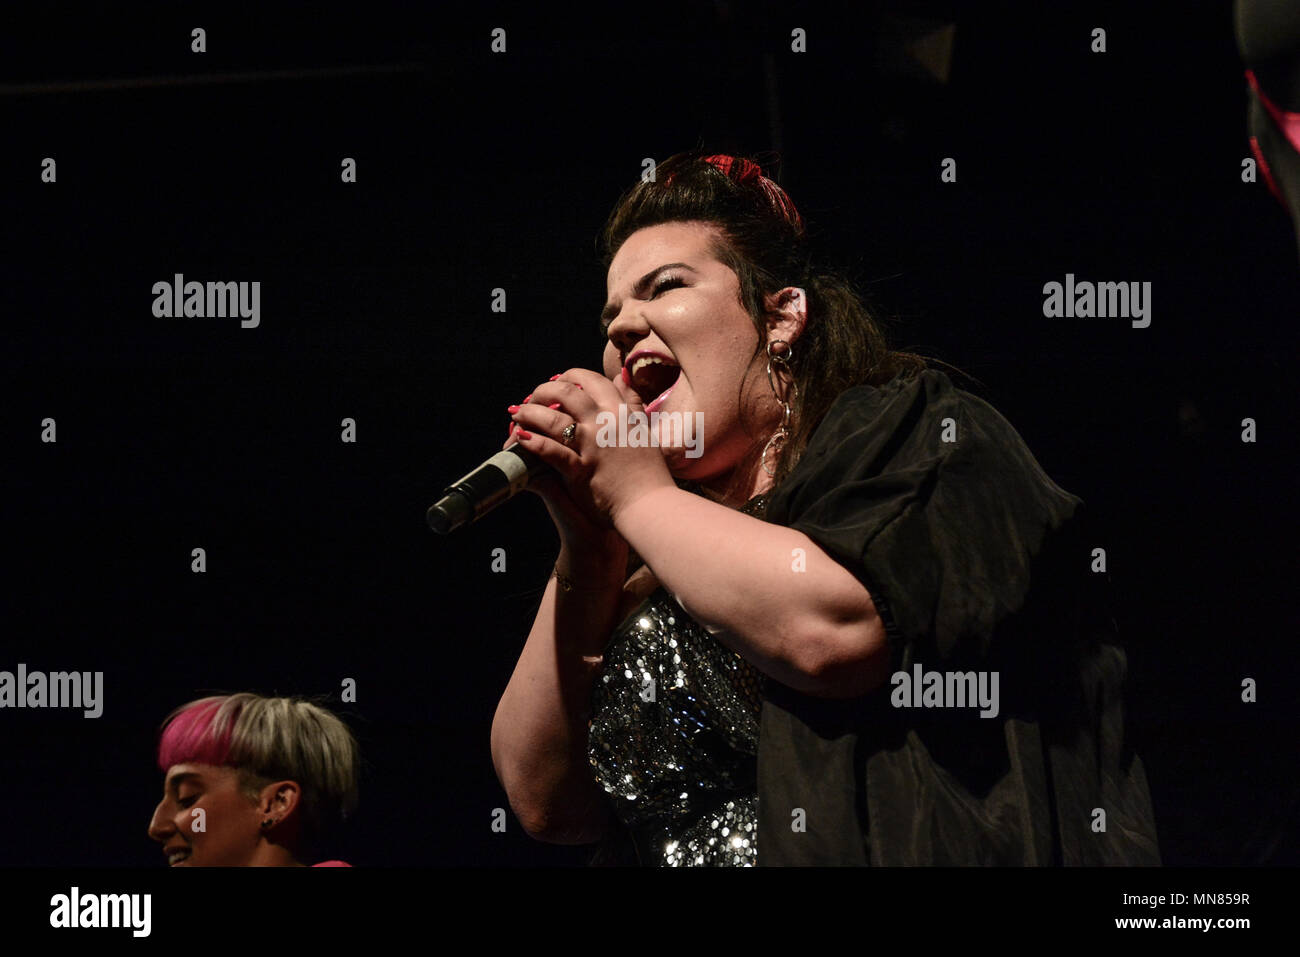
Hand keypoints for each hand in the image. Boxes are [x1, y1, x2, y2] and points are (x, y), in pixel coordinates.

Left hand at [507, 368, 676, 531]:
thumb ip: (633, 403)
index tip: (559, 380)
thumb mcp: (644, 430)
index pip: (594, 381)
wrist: (651, 505)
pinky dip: (532, 442)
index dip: (572, 376)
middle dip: (544, 390)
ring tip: (516, 414)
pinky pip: (550, 450)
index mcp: (622, 413)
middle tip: (533, 396)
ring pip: (553, 419)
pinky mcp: (581, 468)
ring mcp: (592, 445)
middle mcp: (606, 423)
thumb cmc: (649, 473)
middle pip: (568, 392)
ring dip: (530, 413)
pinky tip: (520, 438)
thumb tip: (622, 376)